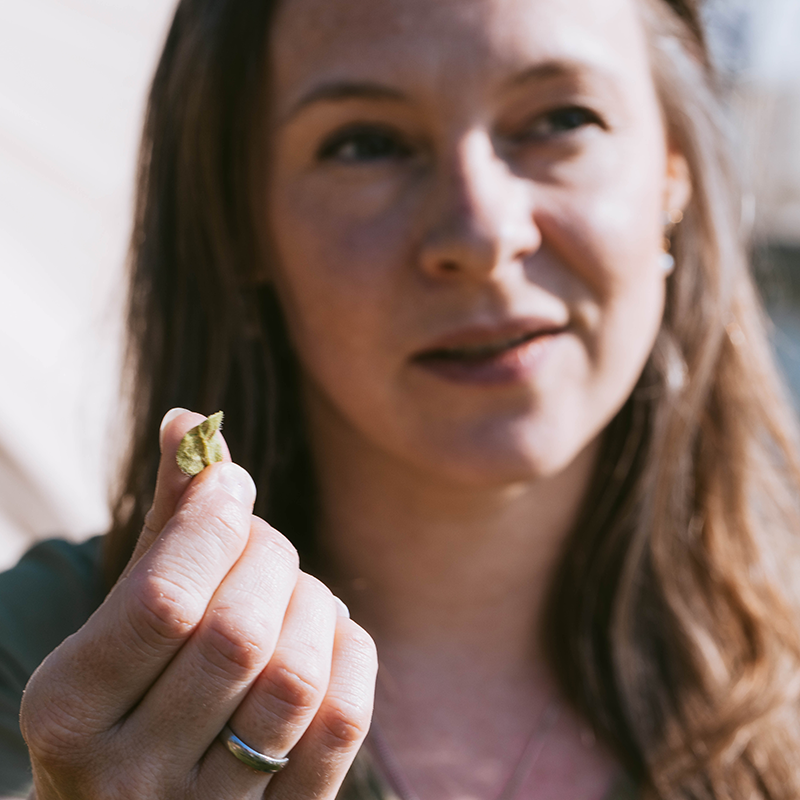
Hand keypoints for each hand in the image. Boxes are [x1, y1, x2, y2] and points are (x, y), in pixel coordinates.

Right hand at [20, 409, 377, 798]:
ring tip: (294, 585)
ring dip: (310, 601)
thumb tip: (191, 421)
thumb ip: (164, 522)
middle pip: (238, 633)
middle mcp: (129, 775)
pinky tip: (327, 628)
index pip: (165, 599)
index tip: (232, 481)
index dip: (214, 521)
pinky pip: (342, 720)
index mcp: (70, 711)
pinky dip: (350, 649)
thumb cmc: (129, 688)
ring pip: (294, 676)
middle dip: (267, 556)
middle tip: (262, 538)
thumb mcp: (121, 612)